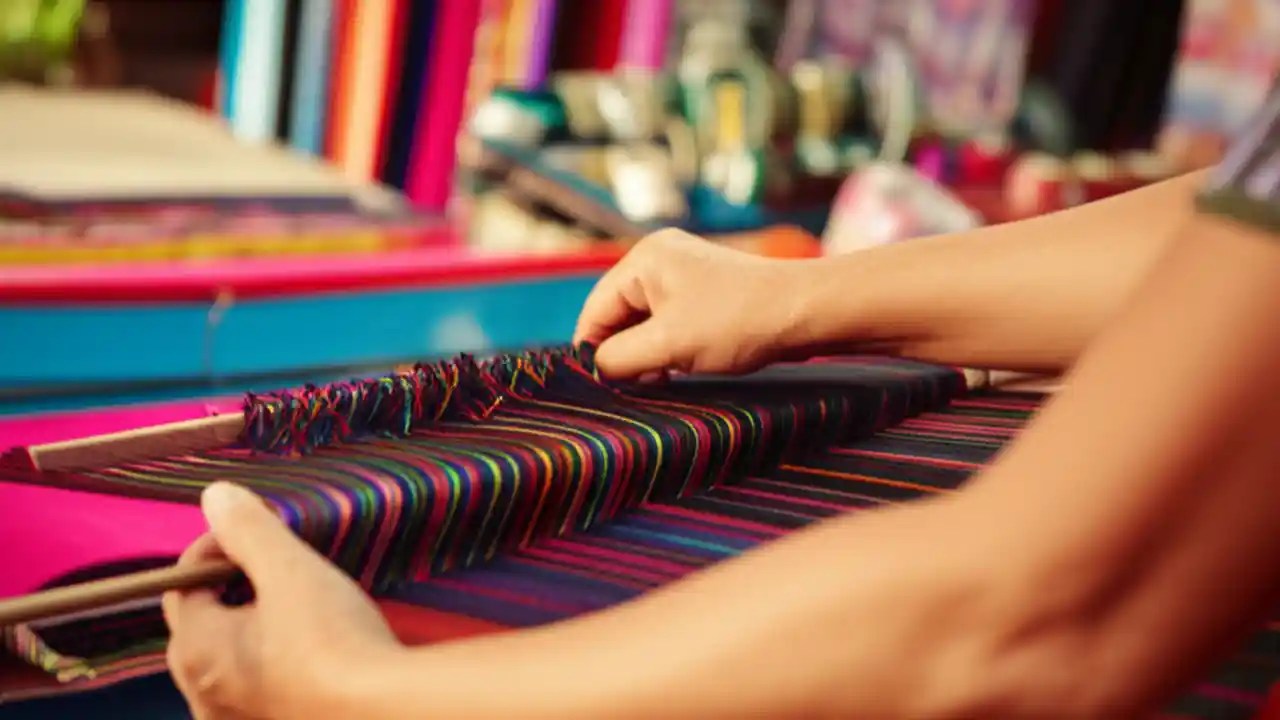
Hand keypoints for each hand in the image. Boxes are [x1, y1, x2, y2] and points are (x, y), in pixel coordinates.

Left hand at [163, 482, 401, 719]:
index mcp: (196, 649)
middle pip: (201, 625)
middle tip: (276, 567)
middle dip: (229, 590)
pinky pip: (253, 691)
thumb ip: (249, 530)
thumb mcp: (291, 569)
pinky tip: (306, 654)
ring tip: (293, 608)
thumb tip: (215, 495)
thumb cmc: (333, 639)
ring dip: (248, 629)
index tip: (259, 529)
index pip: (182, 584)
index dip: (216, 547)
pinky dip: (268, 664)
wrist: (383, 711)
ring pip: (227, 661)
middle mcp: (202, 693)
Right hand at [573, 229, 811, 378]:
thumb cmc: (738, 322)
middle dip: (624, 353)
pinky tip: (678, 369)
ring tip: (661, 379)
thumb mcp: (668, 345)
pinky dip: (668, 346)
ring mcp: (684, 272)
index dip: (592, 352)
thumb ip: (620, 358)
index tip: (600, 389)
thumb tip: (597, 368)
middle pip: (618, 315)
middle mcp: (659, 258)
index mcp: (644, 260)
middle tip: (634, 388)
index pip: (596, 311)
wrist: (806, 311)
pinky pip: (669, 321)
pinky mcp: (705, 290)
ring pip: (645, 322)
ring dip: (647, 353)